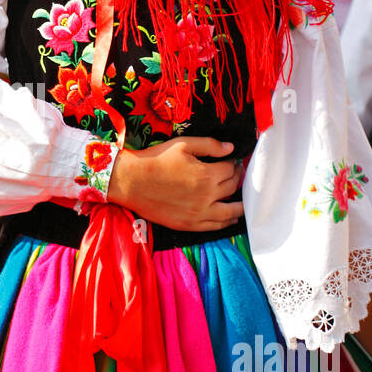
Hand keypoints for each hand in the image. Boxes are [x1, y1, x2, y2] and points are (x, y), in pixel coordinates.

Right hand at [108, 137, 243, 232]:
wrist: (131, 182)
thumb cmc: (155, 160)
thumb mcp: (183, 145)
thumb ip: (209, 145)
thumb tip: (230, 149)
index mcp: (207, 175)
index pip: (231, 169)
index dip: (233, 163)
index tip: (230, 160)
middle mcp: (207, 197)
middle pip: (232, 188)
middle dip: (236, 178)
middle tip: (234, 173)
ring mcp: (199, 214)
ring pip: (230, 212)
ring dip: (239, 204)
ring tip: (240, 198)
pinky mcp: (189, 225)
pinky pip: (216, 227)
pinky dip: (226, 221)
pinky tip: (230, 217)